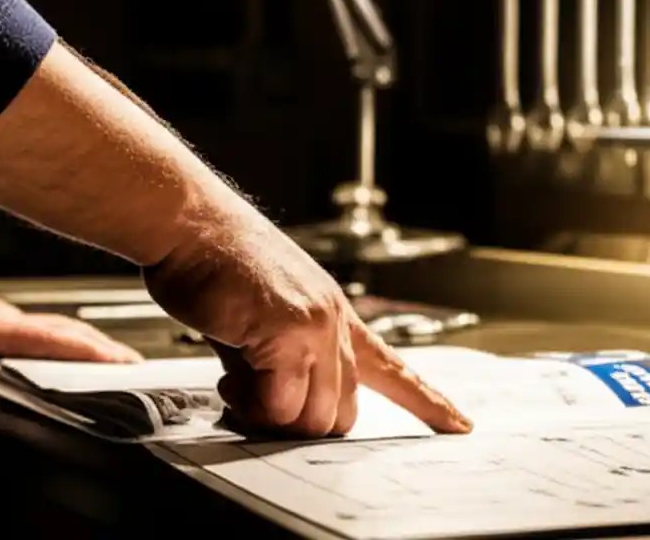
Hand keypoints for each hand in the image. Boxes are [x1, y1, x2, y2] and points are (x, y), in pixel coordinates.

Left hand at [0, 264, 141, 401]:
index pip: (50, 337)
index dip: (84, 348)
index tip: (115, 359)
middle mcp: (16, 322)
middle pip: (72, 332)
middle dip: (106, 349)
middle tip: (139, 369)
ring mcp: (20, 323)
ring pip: (69, 331)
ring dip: (99, 345)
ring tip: (129, 365)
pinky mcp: (18, 327)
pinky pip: (59, 334)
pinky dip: (83, 343)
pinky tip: (93, 355)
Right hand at [144, 192, 472, 438]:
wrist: (190, 225)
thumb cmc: (215, 264)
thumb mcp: (261, 320)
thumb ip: (278, 364)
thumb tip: (272, 407)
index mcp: (334, 314)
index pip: (393, 366)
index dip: (427, 399)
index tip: (458, 423)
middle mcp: (334, 320)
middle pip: (342, 414)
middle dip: (296, 424)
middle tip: (252, 401)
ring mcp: (317, 326)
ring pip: (314, 418)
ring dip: (268, 417)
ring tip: (237, 384)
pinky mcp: (290, 332)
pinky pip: (280, 405)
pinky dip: (250, 404)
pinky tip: (230, 378)